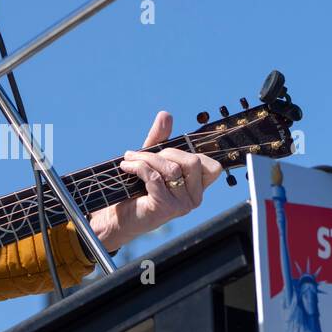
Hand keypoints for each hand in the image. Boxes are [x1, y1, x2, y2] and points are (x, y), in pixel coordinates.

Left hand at [89, 110, 222, 251]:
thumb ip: (160, 139)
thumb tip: (166, 115)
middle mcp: (194, 198)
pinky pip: (155, 177)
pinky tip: (126, 166)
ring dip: (146, 158)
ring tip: (130, 159)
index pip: (212, 167)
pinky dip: (138, 167)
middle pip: (193, 162)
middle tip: (142, 155)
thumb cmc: (137, 189)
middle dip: (165, 152)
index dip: (193, 154)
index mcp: (197, 188)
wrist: (118, 216)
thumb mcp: (151, 160)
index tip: (167, 153)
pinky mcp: (165, 208)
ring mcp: (182, 205)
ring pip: (172, 168)